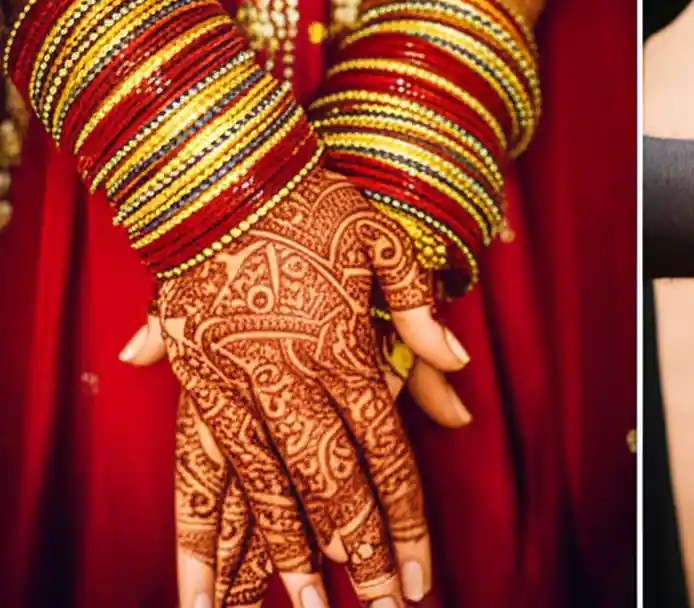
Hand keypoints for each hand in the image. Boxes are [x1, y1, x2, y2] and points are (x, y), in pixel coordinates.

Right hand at [139, 168, 441, 606]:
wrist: (218, 169)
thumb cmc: (309, 203)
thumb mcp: (382, 243)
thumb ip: (420, 311)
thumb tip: (459, 374)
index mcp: (344, 350)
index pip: (384, 455)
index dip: (403, 519)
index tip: (419, 571)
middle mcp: (291, 378)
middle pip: (331, 484)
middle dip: (358, 551)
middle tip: (382, 605)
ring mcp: (236, 383)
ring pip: (265, 488)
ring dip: (288, 553)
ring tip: (306, 607)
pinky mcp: (193, 381)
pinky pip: (202, 465)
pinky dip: (212, 520)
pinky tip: (221, 566)